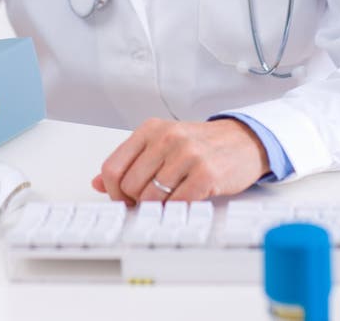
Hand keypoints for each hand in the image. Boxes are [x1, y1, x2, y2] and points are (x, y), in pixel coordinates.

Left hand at [91, 117, 269, 203]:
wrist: (242, 141)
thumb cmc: (200, 144)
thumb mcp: (161, 144)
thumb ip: (130, 162)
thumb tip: (97, 183)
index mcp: (150, 129)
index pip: (112, 167)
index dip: (113, 192)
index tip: (123, 199)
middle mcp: (166, 138)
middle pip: (129, 186)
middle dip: (136, 202)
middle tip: (151, 202)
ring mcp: (186, 155)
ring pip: (151, 198)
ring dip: (157, 208)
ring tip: (169, 201)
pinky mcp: (205, 174)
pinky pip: (176, 204)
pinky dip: (176, 210)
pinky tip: (183, 202)